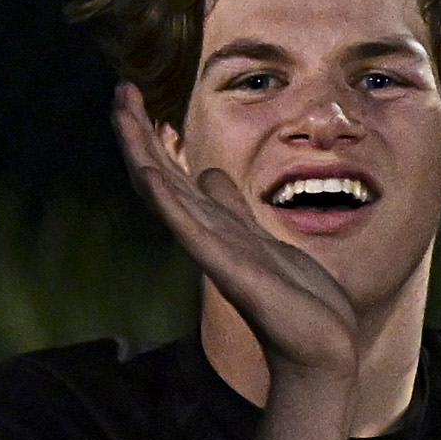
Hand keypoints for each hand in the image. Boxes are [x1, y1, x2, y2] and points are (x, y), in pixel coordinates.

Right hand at [112, 84, 358, 385]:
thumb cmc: (296, 300)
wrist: (320, 349)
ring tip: (124, 115)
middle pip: (161, 177)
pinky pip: (195, 232)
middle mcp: (209, 236)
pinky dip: (171, 202)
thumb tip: (210, 174)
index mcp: (216, 226)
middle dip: (140, 134)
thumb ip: (233, 209)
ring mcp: (217, 252)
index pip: (173, 173)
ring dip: (145, 153)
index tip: (134, 97)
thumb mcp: (266, 240)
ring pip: (169, 195)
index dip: (152, 136)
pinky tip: (150, 175)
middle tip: (120, 90)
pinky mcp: (233, 272)